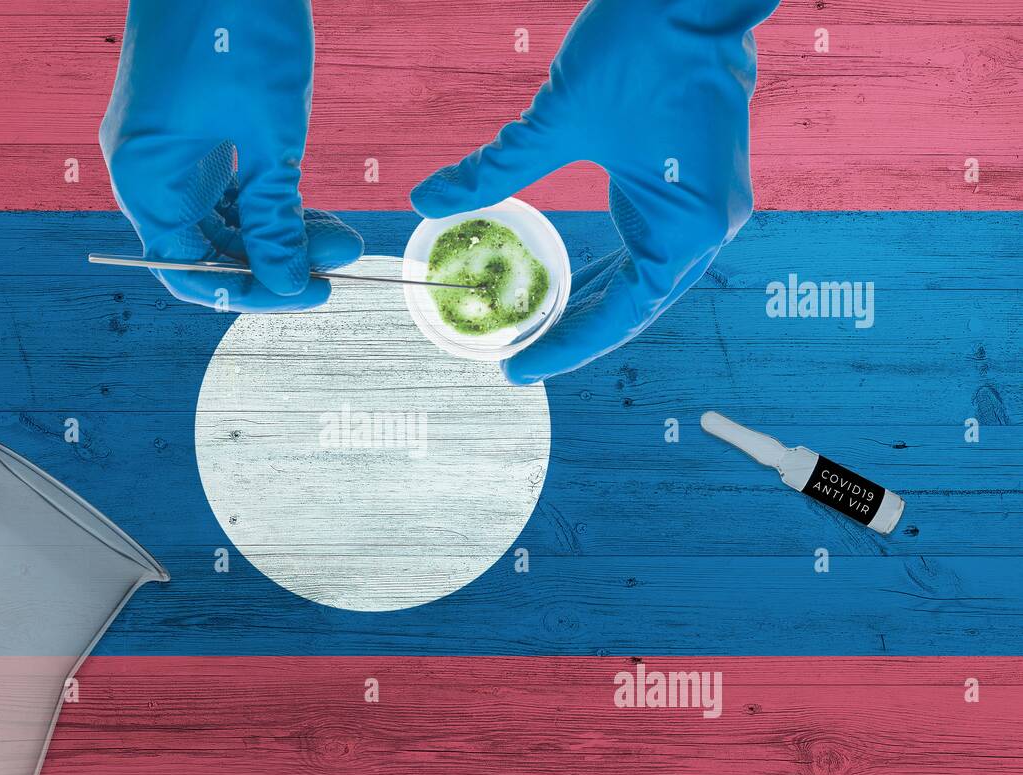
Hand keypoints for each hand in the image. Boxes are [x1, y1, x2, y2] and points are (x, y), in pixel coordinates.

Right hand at [100, 0, 361, 312]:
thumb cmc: (237, 27)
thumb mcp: (269, 138)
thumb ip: (275, 219)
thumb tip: (287, 284)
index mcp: (146, 181)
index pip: (191, 272)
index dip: (252, 293)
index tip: (310, 292)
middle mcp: (144, 170)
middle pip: (207, 248)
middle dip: (276, 259)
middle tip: (340, 260)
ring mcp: (162, 147)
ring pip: (219, 217)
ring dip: (276, 230)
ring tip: (338, 234)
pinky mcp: (183, 126)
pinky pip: (219, 183)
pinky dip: (262, 198)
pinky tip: (307, 206)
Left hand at [411, 0, 778, 382]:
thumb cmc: (639, 47)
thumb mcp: (556, 119)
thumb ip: (493, 169)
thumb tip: (426, 200)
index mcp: (683, 229)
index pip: (620, 315)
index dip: (565, 347)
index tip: (515, 369)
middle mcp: (706, 229)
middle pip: (634, 306)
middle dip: (574, 331)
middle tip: (517, 355)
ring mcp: (707, 208)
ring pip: (644, 279)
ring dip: (592, 301)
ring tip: (536, 326)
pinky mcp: (698, 186)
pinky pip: (651, 245)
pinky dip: (611, 267)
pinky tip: (571, 279)